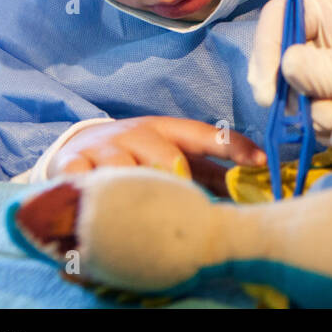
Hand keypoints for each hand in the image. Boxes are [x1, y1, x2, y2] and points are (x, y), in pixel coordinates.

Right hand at [49, 117, 265, 194]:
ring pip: (126, 170)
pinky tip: (97, 201)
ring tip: (138, 203)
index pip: (205, 135)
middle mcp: (136, 133)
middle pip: (166, 157)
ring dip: (135, 189)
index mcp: (167, 129)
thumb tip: (251, 189)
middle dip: (178, 181)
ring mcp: (103, 147)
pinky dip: (92, 191)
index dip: (234, 147)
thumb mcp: (173, 153)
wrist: (79, 145)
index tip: (260, 161)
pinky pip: (84, 179)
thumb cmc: (139, 153)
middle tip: (181, 199)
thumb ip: (210, 171)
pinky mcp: (71, 163)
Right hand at [247, 0, 331, 145]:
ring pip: (300, 94)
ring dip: (318, 115)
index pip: (283, 13)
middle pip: (284, 60)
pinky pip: (319, 114)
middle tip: (318, 115)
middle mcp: (330, 35)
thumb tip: (288, 67)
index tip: (268, 91)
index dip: (266, 47)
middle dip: (296, 93)